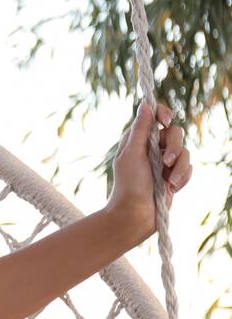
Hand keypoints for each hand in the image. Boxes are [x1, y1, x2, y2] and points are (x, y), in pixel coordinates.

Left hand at [108, 101, 190, 243]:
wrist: (136, 214)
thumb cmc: (129, 184)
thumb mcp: (132, 154)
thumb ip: (140, 129)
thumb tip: (145, 104)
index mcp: (137, 139)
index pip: (154, 117)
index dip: (163, 114)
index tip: (167, 120)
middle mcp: (152, 147)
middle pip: (175, 133)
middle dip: (174, 147)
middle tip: (167, 161)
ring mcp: (164, 161)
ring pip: (185, 152)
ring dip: (179, 168)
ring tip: (168, 182)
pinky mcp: (174, 175)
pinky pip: (189, 168)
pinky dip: (182, 178)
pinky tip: (171, 189)